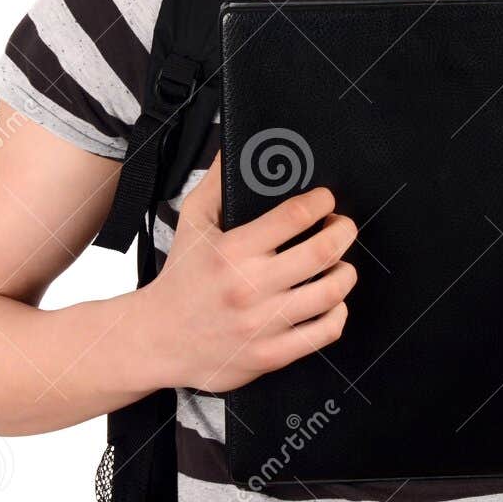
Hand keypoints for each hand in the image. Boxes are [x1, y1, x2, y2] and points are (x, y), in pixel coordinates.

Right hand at [138, 150, 357, 391]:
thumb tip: (234, 146)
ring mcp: (262, 324)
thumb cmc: (181, 278)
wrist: (156, 339)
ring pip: (331, 291)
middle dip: (343, 230)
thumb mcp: (191, 222)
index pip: (295, 215)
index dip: (322, 201)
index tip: (325, 200)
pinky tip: (331, 301)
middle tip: (342, 225)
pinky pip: (325, 332)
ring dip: (346, 270)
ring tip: (339, 262)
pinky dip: (339, 312)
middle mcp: (250, 286)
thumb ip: (216, 183)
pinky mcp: (271, 355)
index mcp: (233, 250)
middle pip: (323, 251)